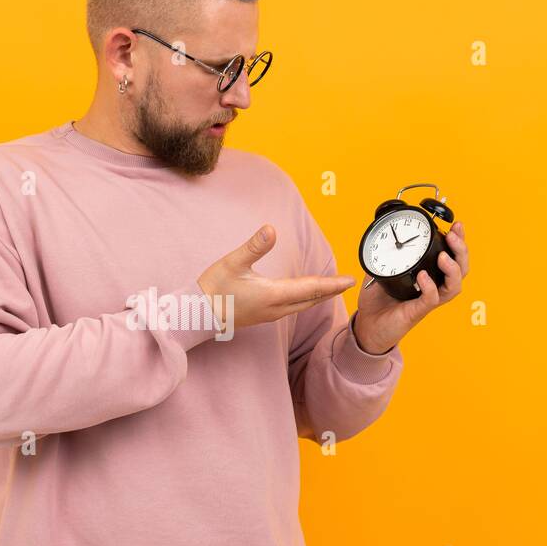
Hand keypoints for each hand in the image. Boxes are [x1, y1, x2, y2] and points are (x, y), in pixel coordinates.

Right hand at [198, 224, 355, 334]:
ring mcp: (269, 314)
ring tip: (331, 289)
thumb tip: (271, 229)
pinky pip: (292, 309)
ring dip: (318, 297)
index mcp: (272, 294)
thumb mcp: (232, 263)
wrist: (196, 315)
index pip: (310, 288)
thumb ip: (254, 246)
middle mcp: (275, 308)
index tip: (350, 280)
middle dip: (330, 291)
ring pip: (302, 306)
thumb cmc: (212, 289)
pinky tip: (304, 297)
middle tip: (348, 283)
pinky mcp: (262, 316)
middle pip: (310, 299)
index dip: (331, 283)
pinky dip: (305, 301)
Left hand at [354, 220, 468, 352]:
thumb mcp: (380, 270)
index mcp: (429, 275)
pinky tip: (423, 275)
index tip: (456, 225)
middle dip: (461, 250)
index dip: (458, 241)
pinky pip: (431, 299)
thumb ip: (385, 254)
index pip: (452, 257)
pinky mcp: (417, 312)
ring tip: (443, 257)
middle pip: (461, 269)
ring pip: (453, 286)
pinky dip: (430, 286)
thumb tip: (384, 235)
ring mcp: (427, 301)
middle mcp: (433, 287)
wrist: (366, 326)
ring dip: (452, 269)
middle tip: (453, 235)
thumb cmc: (377, 302)